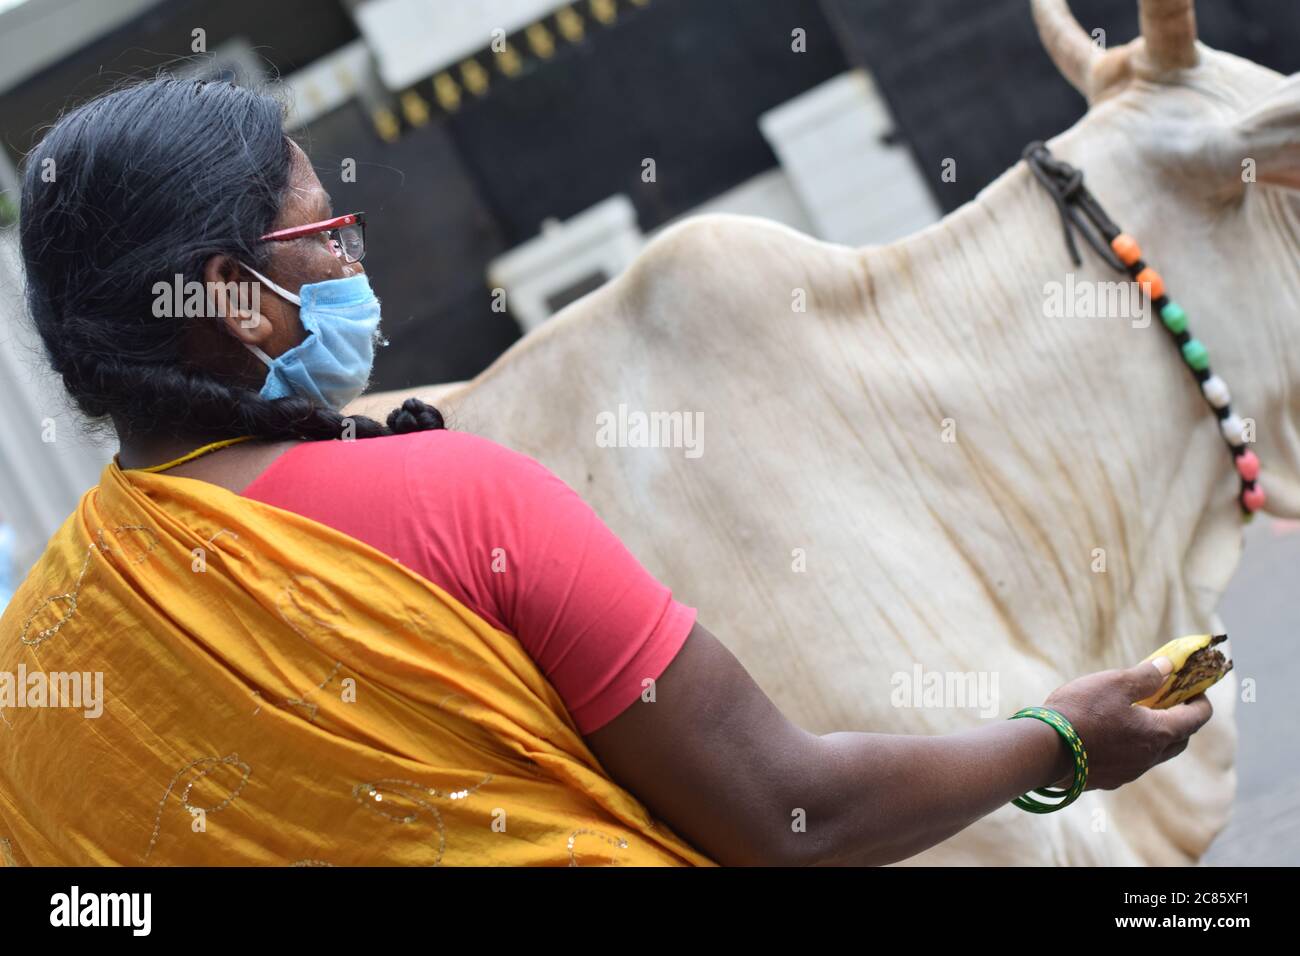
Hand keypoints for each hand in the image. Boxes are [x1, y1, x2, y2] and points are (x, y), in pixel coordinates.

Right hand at [1039, 657, 1213, 791]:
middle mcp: (1150, 757)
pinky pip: (1131, 762)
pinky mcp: (1109, 779)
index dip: (1201, 701)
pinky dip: (1132, 747)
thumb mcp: (1114, 682)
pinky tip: (1111, 735)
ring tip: (1137, 716)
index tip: (1197, 689)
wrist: (1044, 750)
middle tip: (1170, 702)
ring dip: (1155, 734)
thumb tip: (1168, 667)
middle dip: (1182, 720)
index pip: (1196, 718)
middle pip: (1180, 740)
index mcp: (1158, 732)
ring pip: (1154, 753)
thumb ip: (1146, 675)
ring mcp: (1129, 772)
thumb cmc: (1081, 712)